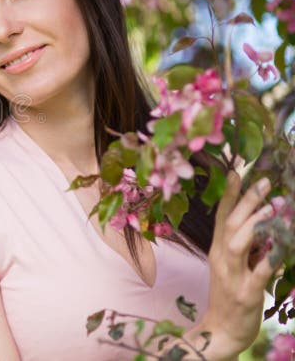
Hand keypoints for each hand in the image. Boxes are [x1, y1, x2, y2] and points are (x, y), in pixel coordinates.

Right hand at [198, 170, 279, 357]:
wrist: (222, 330)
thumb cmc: (230, 295)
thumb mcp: (234, 266)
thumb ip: (246, 246)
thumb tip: (265, 225)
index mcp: (218, 249)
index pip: (221, 216)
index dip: (229, 194)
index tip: (237, 171)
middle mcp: (221, 258)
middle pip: (230, 223)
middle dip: (247, 201)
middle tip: (265, 181)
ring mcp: (232, 275)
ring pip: (239, 243)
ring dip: (255, 223)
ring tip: (272, 207)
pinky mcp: (246, 293)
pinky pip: (259, 272)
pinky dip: (270, 257)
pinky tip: (282, 245)